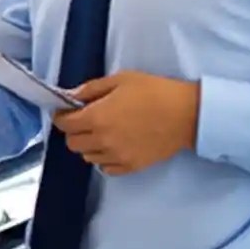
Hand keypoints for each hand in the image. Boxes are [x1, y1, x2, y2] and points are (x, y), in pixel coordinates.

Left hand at [53, 71, 200, 175]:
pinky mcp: (131, 166)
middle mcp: (102, 141)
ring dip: (89, 145)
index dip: (62, 116)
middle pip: (72, 143)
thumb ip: (91, 89)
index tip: (67, 111)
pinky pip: (105, 168)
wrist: (187, 114)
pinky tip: (114, 145)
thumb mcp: (120, 80)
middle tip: (85, 120)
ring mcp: (116, 156)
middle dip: (73, 131)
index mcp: (96, 118)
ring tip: (102, 132)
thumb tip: (71, 96)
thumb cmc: (154, 92)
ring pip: (87, 156)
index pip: (64, 124)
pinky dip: (104, 158)